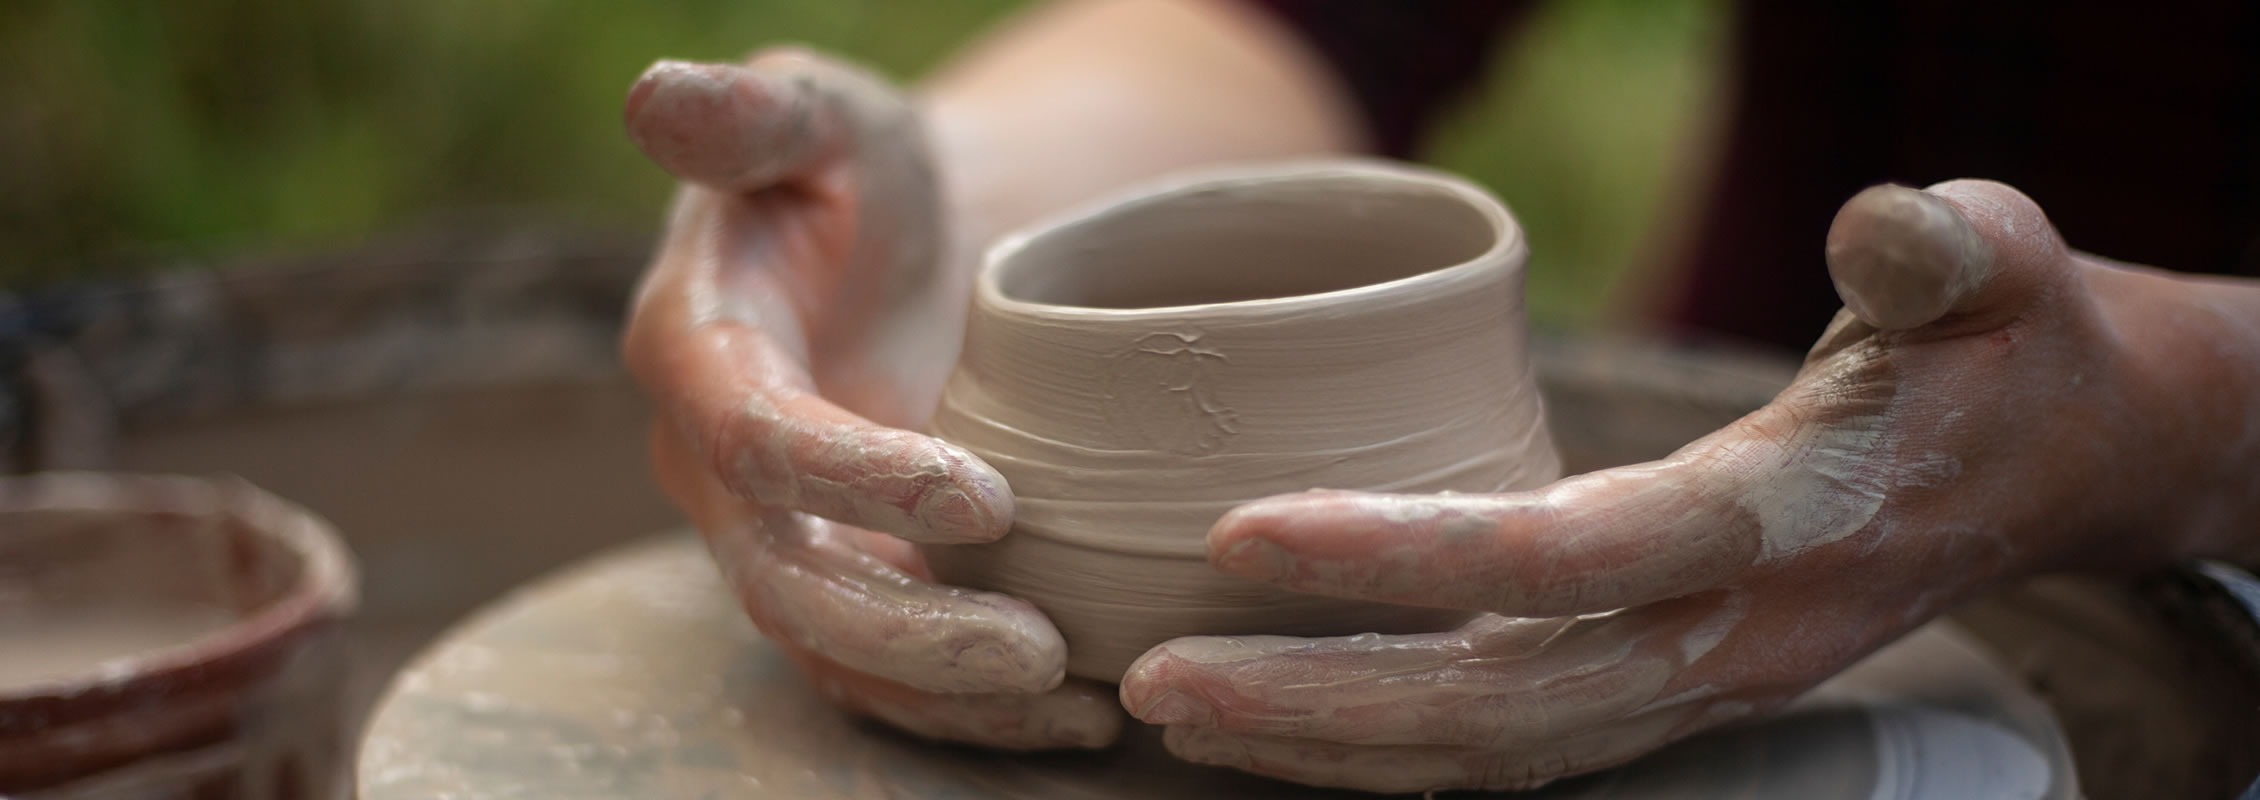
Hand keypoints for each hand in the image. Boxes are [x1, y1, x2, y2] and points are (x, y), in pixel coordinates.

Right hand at [621, 49, 1119, 750]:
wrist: (904, 250)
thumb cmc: (861, 174)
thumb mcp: (823, 119)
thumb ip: (757, 115)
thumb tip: (661, 98)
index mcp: (698, 350)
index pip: (754, 438)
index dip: (853, 476)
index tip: (984, 496)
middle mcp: (720, 472)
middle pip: (789, 583)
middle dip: (909, 628)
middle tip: (1038, 647)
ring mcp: (781, 540)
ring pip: (840, 652)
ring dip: (949, 691)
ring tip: (1078, 700)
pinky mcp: (848, 584)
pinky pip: (889, 673)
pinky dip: (972, 708)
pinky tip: (1081, 714)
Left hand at [1118, 179, 2259, 790]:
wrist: (2070, 464)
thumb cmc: (2012, 349)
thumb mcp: (2003, 272)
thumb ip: (1945, 255)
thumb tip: (1886, 230)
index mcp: (1783, 528)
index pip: (1565, 556)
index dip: (1400, 556)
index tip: (1235, 532)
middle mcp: (1727, 639)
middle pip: (1494, 703)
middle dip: (1314, 706)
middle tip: (1148, 682)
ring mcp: (1699, 683)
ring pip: (1492, 753)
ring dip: (1329, 748)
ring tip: (1176, 716)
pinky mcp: (1673, 689)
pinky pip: (1517, 749)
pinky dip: (1393, 753)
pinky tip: (1287, 728)